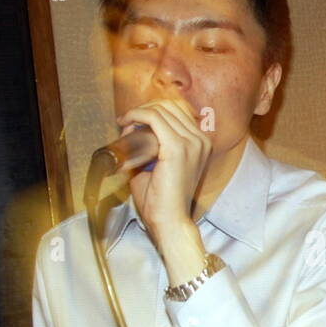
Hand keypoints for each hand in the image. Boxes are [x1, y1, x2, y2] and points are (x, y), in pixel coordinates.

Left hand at [120, 97, 209, 238]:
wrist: (170, 222)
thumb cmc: (162, 200)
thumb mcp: (158, 165)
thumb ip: (149, 145)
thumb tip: (131, 128)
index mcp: (201, 144)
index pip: (179, 110)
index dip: (153, 109)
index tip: (134, 121)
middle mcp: (201, 140)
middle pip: (171, 105)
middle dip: (145, 108)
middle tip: (127, 120)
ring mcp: (192, 143)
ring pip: (162, 108)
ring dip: (139, 112)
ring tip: (124, 124)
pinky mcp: (178, 147)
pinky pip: (154, 117)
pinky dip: (137, 115)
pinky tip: (125, 122)